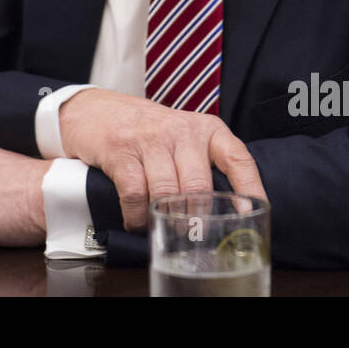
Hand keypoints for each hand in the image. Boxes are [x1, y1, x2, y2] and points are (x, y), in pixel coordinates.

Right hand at [59, 88, 265, 231]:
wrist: (96, 110)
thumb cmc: (146, 131)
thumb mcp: (182, 137)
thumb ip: (202, 165)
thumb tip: (227, 210)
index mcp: (206, 129)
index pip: (237, 158)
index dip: (249, 188)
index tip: (253, 213)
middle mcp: (181, 130)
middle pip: (199, 185)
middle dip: (197, 218)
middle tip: (194, 237)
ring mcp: (149, 139)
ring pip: (167, 193)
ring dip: (165, 220)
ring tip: (163, 231)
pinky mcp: (121, 150)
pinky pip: (135, 193)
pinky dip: (137, 216)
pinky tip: (137, 221)